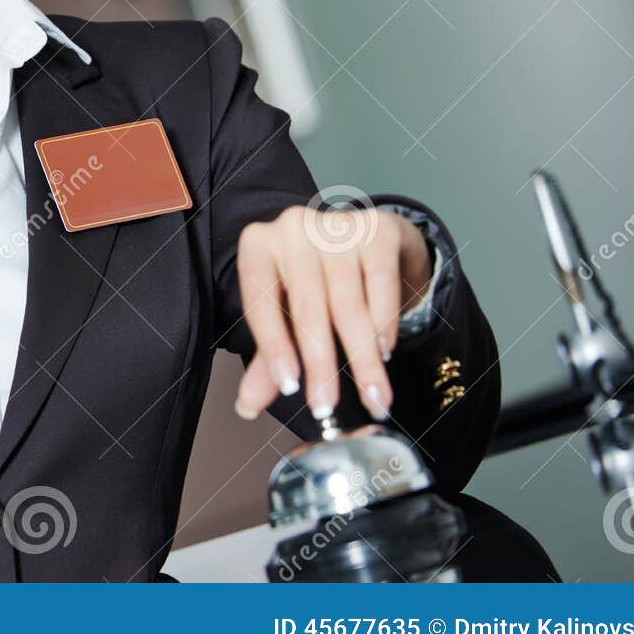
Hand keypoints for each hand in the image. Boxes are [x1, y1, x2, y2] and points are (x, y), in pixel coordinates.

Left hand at [232, 204, 432, 422]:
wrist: (364, 238)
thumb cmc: (316, 280)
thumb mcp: (286, 312)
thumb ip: (269, 357)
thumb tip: (247, 406)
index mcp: (258, 246)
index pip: (261, 304)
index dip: (274, 348)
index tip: (289, 388)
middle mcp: (292, 228)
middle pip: (307, 308)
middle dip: (320, 365)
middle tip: (327, 408)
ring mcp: (336, 225)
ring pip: (348, 304)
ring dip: (362, 358)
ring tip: (373, 397)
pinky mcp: (378, 228)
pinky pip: (381, 285)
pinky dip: (385, 325)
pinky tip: (385, 352)